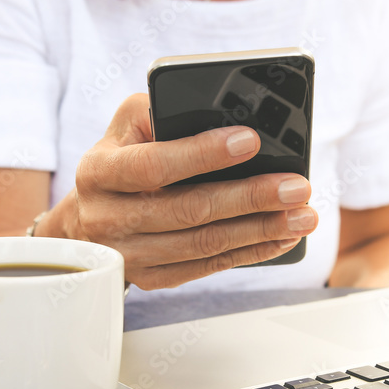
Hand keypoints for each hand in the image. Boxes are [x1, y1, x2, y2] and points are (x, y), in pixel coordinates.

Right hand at [45, 94, 317, 289]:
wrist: (88, 217)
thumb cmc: (120, 160)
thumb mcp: (128, 125)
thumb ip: (161, 110)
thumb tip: (215, 114)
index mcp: (99, 172)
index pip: (154, 165)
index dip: (203, 153)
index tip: (251, 140)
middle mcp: (107, 217)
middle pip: (188, 210)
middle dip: (249, 197)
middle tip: (295, 187)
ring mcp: (129, 254)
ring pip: (202, 244)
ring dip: (260, 230)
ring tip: (301, 215)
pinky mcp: (151, 278)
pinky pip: (206, 267)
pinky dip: (249, 253)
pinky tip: (279, 237)